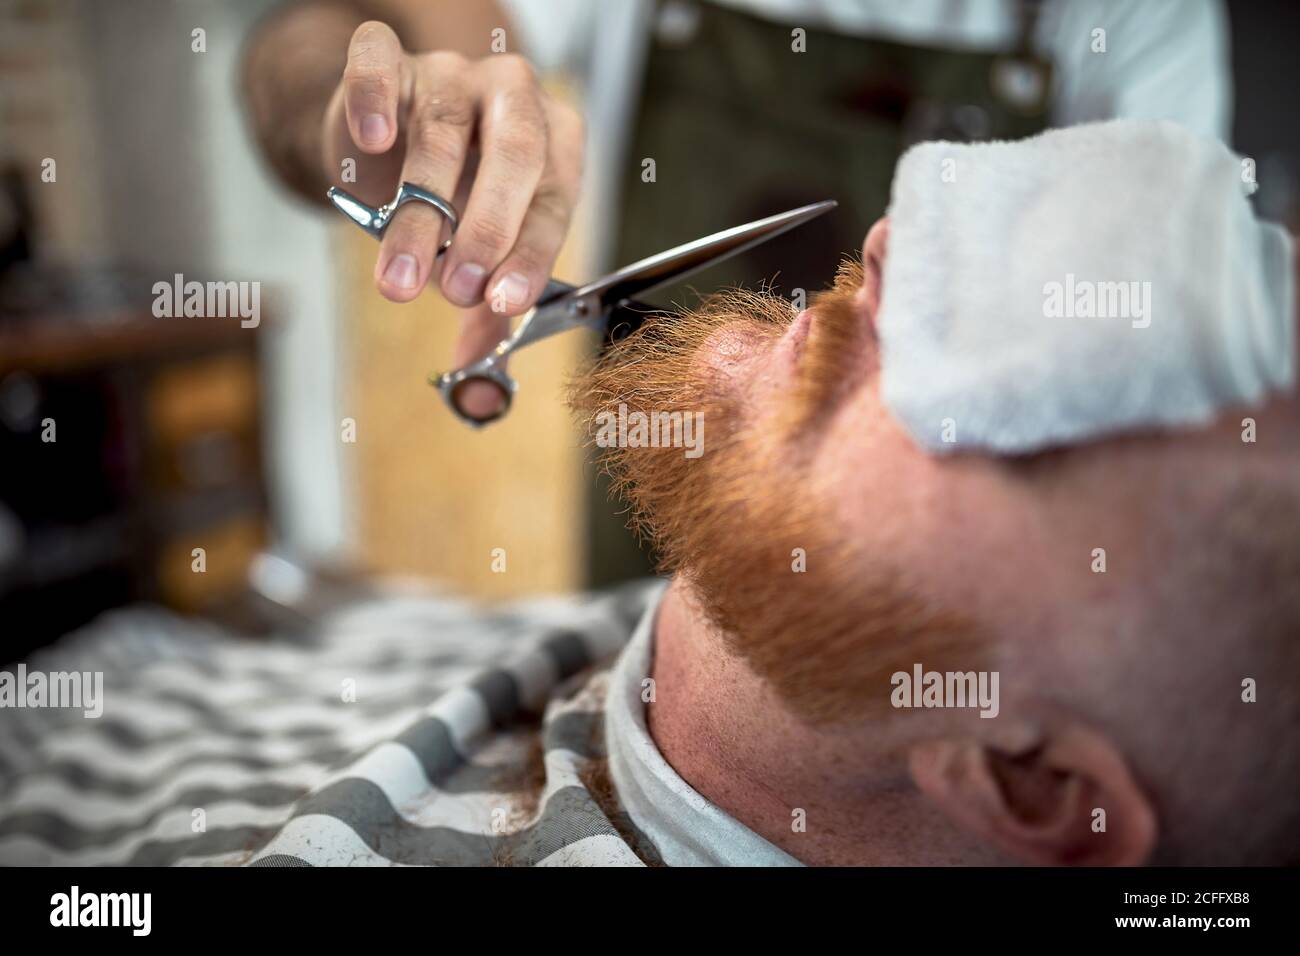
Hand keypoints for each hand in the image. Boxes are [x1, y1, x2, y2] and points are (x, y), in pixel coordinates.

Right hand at [322, 21, 582, 414]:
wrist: (381, 136)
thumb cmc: (450, 198)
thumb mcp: (477, 256)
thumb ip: (485, 319)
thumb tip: (481, 401)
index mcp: (554, 143)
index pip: (555, 199)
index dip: (529, 253)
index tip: (503, 301)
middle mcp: (513, 97)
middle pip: (515, 153)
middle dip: (486, 231)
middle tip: (454, 289)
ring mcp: (451, 71)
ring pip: (442, 132)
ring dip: (421, 211)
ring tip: (400, 277)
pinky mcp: (387, 58)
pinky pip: (378, 64)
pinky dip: (376, 100)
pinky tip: (374, 142)